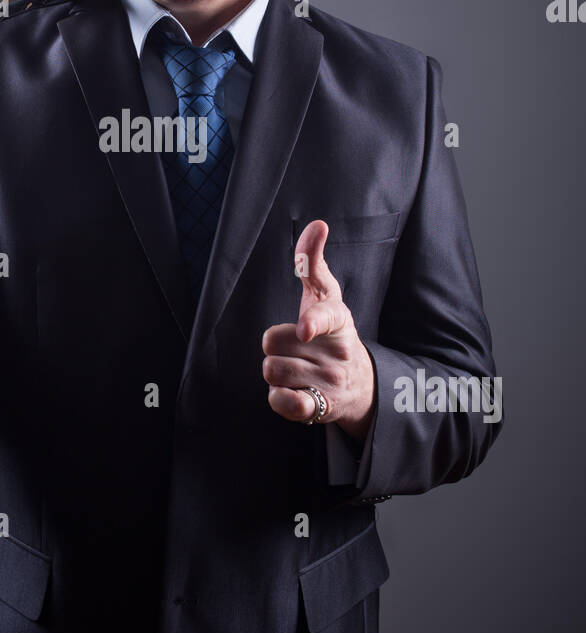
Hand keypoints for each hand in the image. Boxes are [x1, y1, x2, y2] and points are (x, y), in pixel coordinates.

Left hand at [262, 219, 375, 439]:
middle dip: (275, 345)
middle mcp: (337, 351)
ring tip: (295, 369)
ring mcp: (330, 382)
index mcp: (338, 319)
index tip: (305, 330)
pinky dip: (278, 397)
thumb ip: (314, 262)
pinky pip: (281, 401)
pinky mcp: (320, 408)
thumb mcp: (327, 297)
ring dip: (274, 370)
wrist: (361, 386)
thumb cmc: (332, 334)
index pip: (324, 317)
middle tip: (296, 348)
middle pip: (272, 342)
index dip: (312, 323)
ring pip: (270, 369)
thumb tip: (317, 224)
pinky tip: (292, 392)